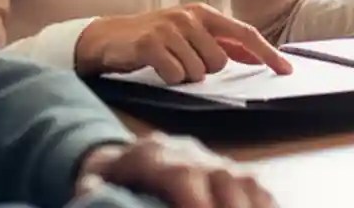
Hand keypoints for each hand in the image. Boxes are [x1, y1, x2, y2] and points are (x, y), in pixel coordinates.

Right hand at [75, 3, 292, 83]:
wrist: (109, 37)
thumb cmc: (155, 38)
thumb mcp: (190, 34)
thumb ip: (221, 43)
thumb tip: (254, 55)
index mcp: (204, 13)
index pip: (245, 34)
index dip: (267, 53)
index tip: (286, 69)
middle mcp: (190, 17)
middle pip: (220, 62)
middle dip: (205, 70)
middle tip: (183, 61)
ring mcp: (170, 29)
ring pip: (198, 72)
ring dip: (184, 75)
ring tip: (168, 62)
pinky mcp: (151, 44)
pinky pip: (175, 76)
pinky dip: (168, 78)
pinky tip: (156, 67)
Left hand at [78, 135, 275, 207]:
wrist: (119, 160)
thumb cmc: (109, 179)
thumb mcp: (94, 182)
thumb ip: (94, 190)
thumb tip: (90, 195)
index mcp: (154, 154)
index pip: (183, 174)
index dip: (196, 200)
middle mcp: (188, 151)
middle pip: (223, 176)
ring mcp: (210, 158)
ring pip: (244, 178)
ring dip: (254, 205)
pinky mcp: (225, 168)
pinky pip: (253, 183)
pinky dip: (263, 203)